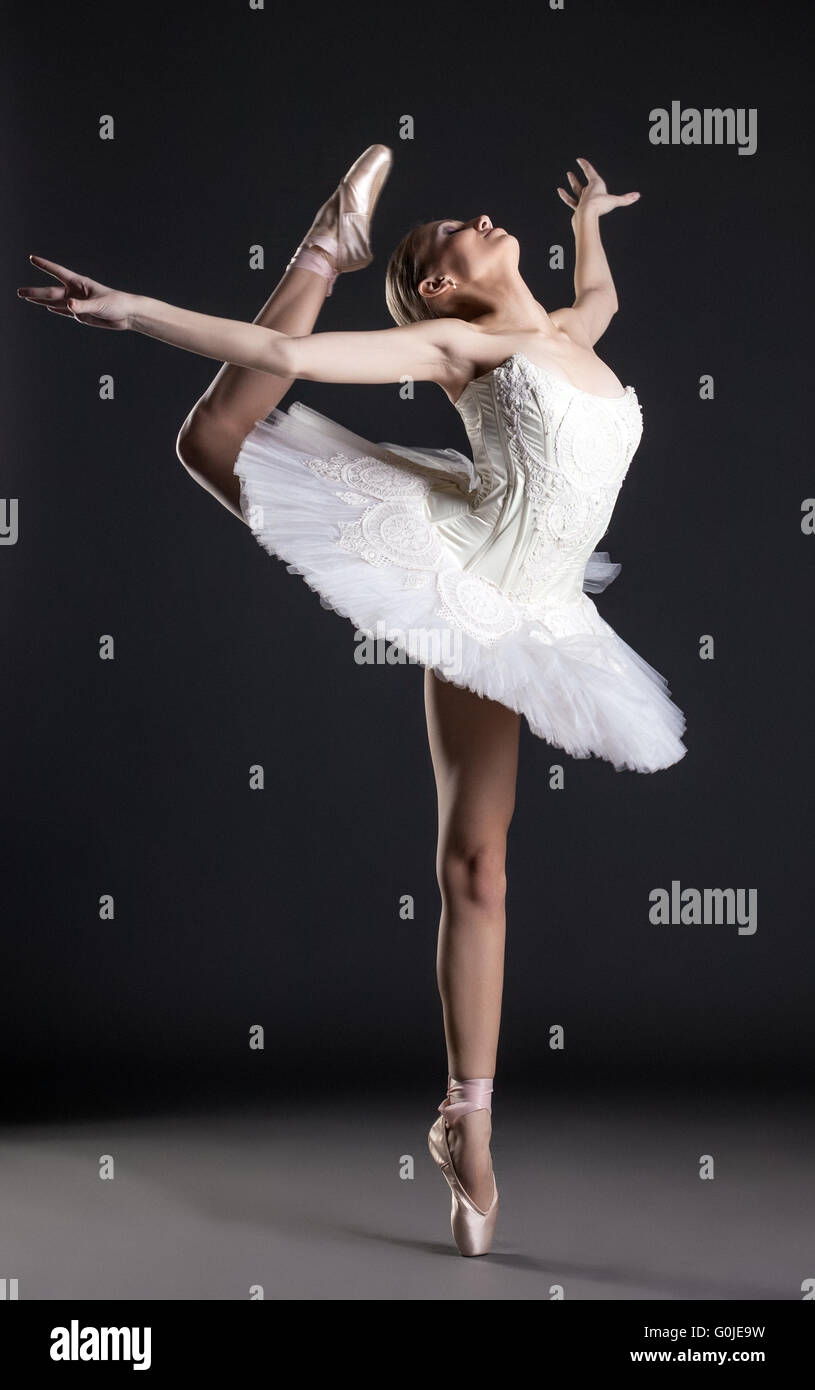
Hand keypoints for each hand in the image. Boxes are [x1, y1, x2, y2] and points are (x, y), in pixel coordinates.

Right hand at [17, 255, 134, 328]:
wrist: (127, 315)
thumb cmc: (117, 303)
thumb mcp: (99, 304)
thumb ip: (83, 305)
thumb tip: (68, 305)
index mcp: (79, 283)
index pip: (58, 272)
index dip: (44, 265)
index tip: (32, 258)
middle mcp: (75, 292)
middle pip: (50, 292)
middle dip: (35, 292)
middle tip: (19, 292)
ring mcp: (77, 304)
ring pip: (54, 302)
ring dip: (40, 301)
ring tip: (26, 297)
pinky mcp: (81, 315)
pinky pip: (65, 312)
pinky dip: (56, 310)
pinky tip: (47, 308)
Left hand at [556, 157, 639, 221]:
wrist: (588, 215)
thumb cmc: (600, 205)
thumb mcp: (614, 201)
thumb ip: (625, 199)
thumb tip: (637, 196)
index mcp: (595, 184)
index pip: (589, 172)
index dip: (585, 165)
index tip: (579, 160)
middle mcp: (586, 191)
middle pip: (580, 184)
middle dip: (575, 179)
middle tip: (569, 174)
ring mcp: (581, 200)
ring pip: (574, 191)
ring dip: (569, 186)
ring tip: (560, 187)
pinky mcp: (576, 208)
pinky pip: (570, 200)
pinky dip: (565, 196)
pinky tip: (560, 191)